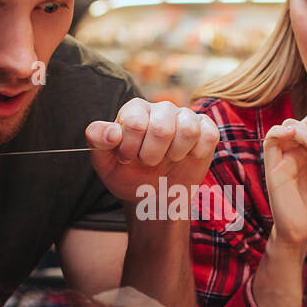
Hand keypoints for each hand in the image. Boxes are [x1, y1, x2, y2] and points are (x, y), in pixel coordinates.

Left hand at [85, 99, 218, 204]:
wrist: (155, 197)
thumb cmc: (129, 176)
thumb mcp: (105, 164)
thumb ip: (98, 142)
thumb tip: (111, 133)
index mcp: (135, 110)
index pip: (135, 123)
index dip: (131, 149)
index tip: (128, 159)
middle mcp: (160, 108)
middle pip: (162, 127)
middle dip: (153, 155)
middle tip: (149, 162)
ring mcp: (185, 117)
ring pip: (188, 130)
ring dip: (175, 154)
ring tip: (168, 159)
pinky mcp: (206, 129)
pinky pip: (208, 136)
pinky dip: (197, 153)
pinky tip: (187, 157)